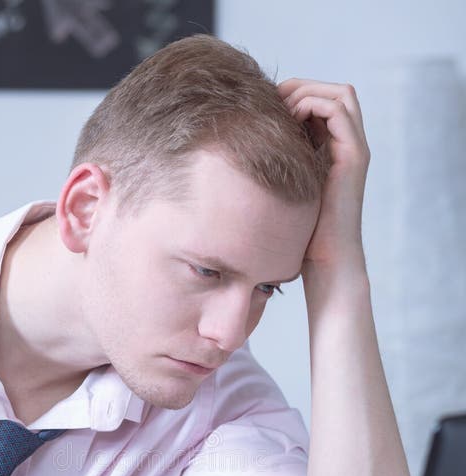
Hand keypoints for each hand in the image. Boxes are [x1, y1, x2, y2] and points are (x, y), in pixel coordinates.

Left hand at [276, 78, 370, 270]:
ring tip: (281, 112)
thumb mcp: (285, 188)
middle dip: (302, 87)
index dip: (298, 95)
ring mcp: (355, 150)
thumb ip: (280, 164)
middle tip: (273, 102)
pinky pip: (338, 110)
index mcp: (336, 150)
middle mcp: (350, 146)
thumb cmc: (300, 233)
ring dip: (307, 93)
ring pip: (342, 94)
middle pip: (336, 91)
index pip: (325, 102)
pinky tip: (289, 123)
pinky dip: (312, 105)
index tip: (268, 109)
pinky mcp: (355, 156)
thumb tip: (247, 148)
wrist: (324, 260)